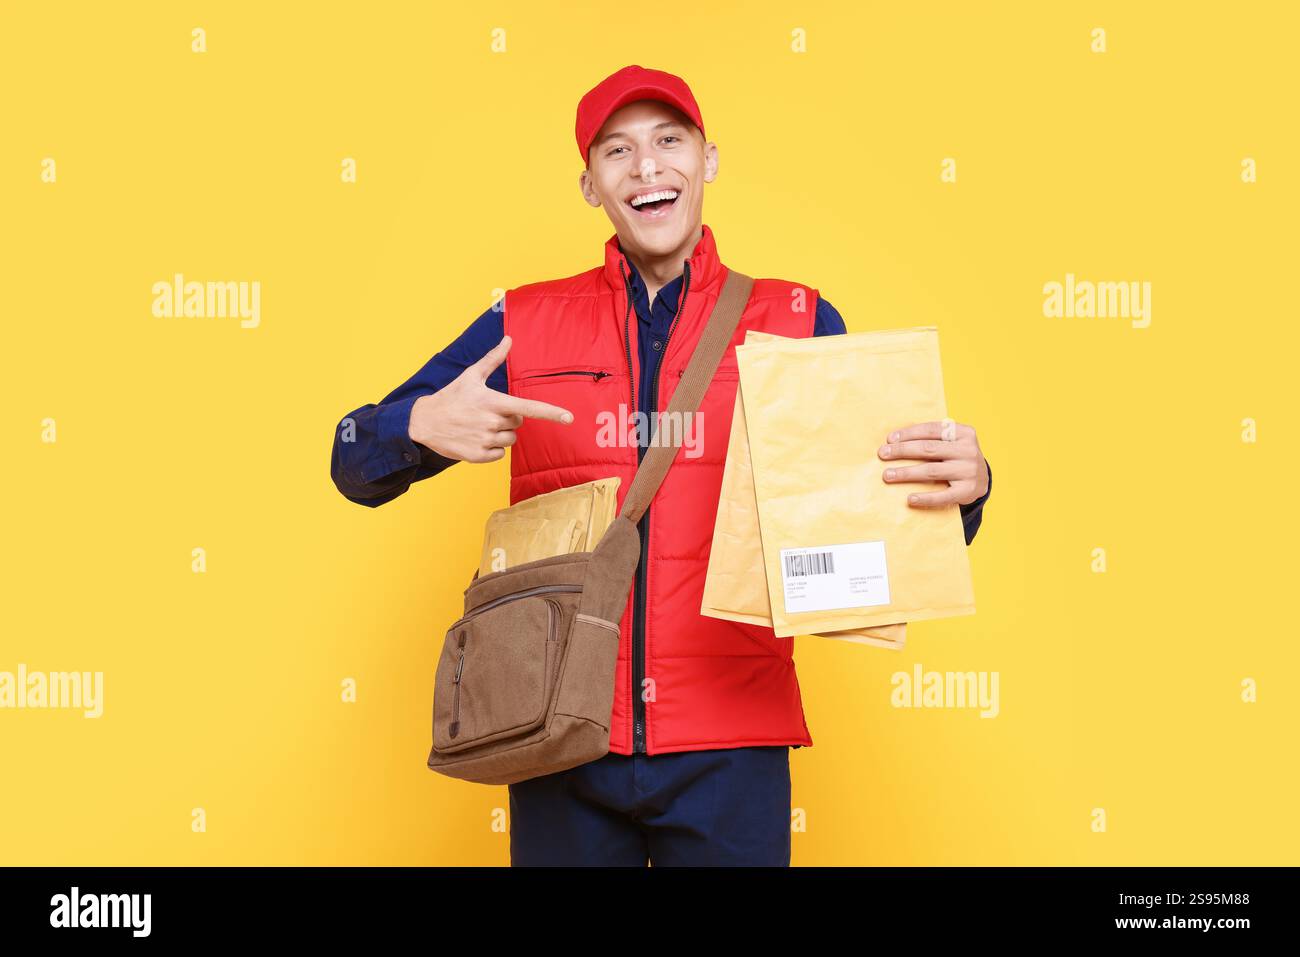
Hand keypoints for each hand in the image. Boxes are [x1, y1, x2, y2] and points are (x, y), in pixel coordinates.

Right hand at [407, 335, 572, 462]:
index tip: (569, 418)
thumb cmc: (451, 396)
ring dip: (500, 434)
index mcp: (494, 402)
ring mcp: (485, 441)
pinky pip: (499, 454)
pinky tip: (475, 438)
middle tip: (486, 412)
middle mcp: (492, 422)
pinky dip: (491, 448)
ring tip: (479, 426)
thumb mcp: (471, 376)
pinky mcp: (479, 456)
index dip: (551, 413)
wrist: (424, 422)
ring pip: (511, 439)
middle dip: (508, 418)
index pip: (529, 408)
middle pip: (519, 422)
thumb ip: (493, 358)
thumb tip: (509, 339)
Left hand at [877, 419, 987, 507]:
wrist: (982, 479)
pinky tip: (909, 499)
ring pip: (931, 470)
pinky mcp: (967, 491)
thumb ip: (931, 437)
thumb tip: (894, 440)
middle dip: (902, 450)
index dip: (909, 433)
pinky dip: (925, 498)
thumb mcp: (952, 441)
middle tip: (882, 454)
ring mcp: (969, 471)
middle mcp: (968, 450)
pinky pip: (942, 496)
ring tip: (887, 475)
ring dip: (906, 473)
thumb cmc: (957, 456)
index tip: (889, 439)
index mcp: (964, 433)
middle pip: (928, 449)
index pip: (931, 429)